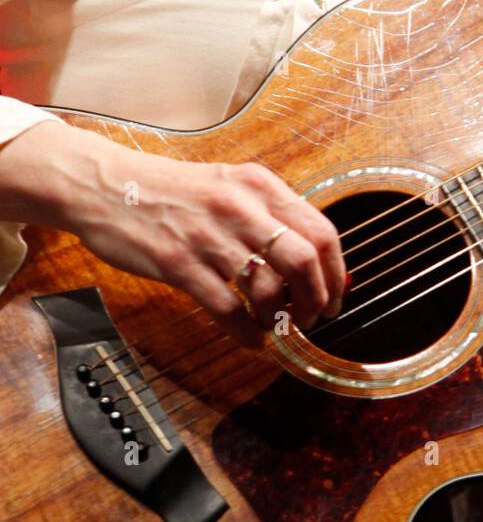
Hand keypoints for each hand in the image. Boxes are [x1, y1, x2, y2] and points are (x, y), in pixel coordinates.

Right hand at [3, 121, 346, 345]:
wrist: (107, 185)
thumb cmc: (172, 191)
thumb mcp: (229, 188)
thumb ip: (269, 216)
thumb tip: (314, 259)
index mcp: (260, 185)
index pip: (321, 231)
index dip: (336, 273)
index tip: (336, 296)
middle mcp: (240, 206)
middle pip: (304, 260)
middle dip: (317, 299)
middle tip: (312, 319)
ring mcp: (208, 234)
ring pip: (268, 287)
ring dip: (280, 318)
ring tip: (275, 326)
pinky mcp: (177, 262)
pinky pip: (226, 308)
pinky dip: (247, 331)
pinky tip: (249, 336)